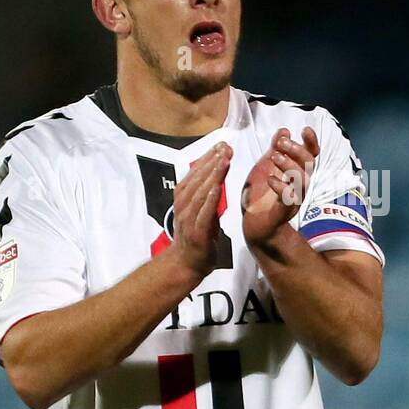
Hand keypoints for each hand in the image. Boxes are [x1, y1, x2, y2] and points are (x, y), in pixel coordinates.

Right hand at [167, 141, 231, 276]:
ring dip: (211, 175)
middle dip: (211, 161)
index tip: (221, 145)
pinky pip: (203, 213)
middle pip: (197, 179)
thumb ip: (206, 193)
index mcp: (183, 198)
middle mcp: (183, 205)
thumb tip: (216, 172)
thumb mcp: (200, 210)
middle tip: (225, 147)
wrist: (186, 264)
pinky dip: (209, 200)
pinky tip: (217, 187)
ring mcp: (188, 218)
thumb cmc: (196, 236)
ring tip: (223, 160)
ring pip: (200, 192)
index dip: (208, 158)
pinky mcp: (196, 232)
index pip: (195, 173)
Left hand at [242, 126, 318, 246]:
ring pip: (303, 180)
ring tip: (274, 156)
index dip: (312, 142)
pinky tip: (271, 179)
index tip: (305, 129)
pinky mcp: (283, 212)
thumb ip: (276, 149)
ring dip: (290, 165)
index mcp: (296, 173)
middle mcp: (299, 185)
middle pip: (309, 165)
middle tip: (281, 143)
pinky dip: (281, 187)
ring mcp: (293, 199)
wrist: (254, 226)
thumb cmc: (261, 196)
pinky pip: (289, 199)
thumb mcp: (265, 167)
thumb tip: (284, 131)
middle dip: (297, 150)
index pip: (311, 155)